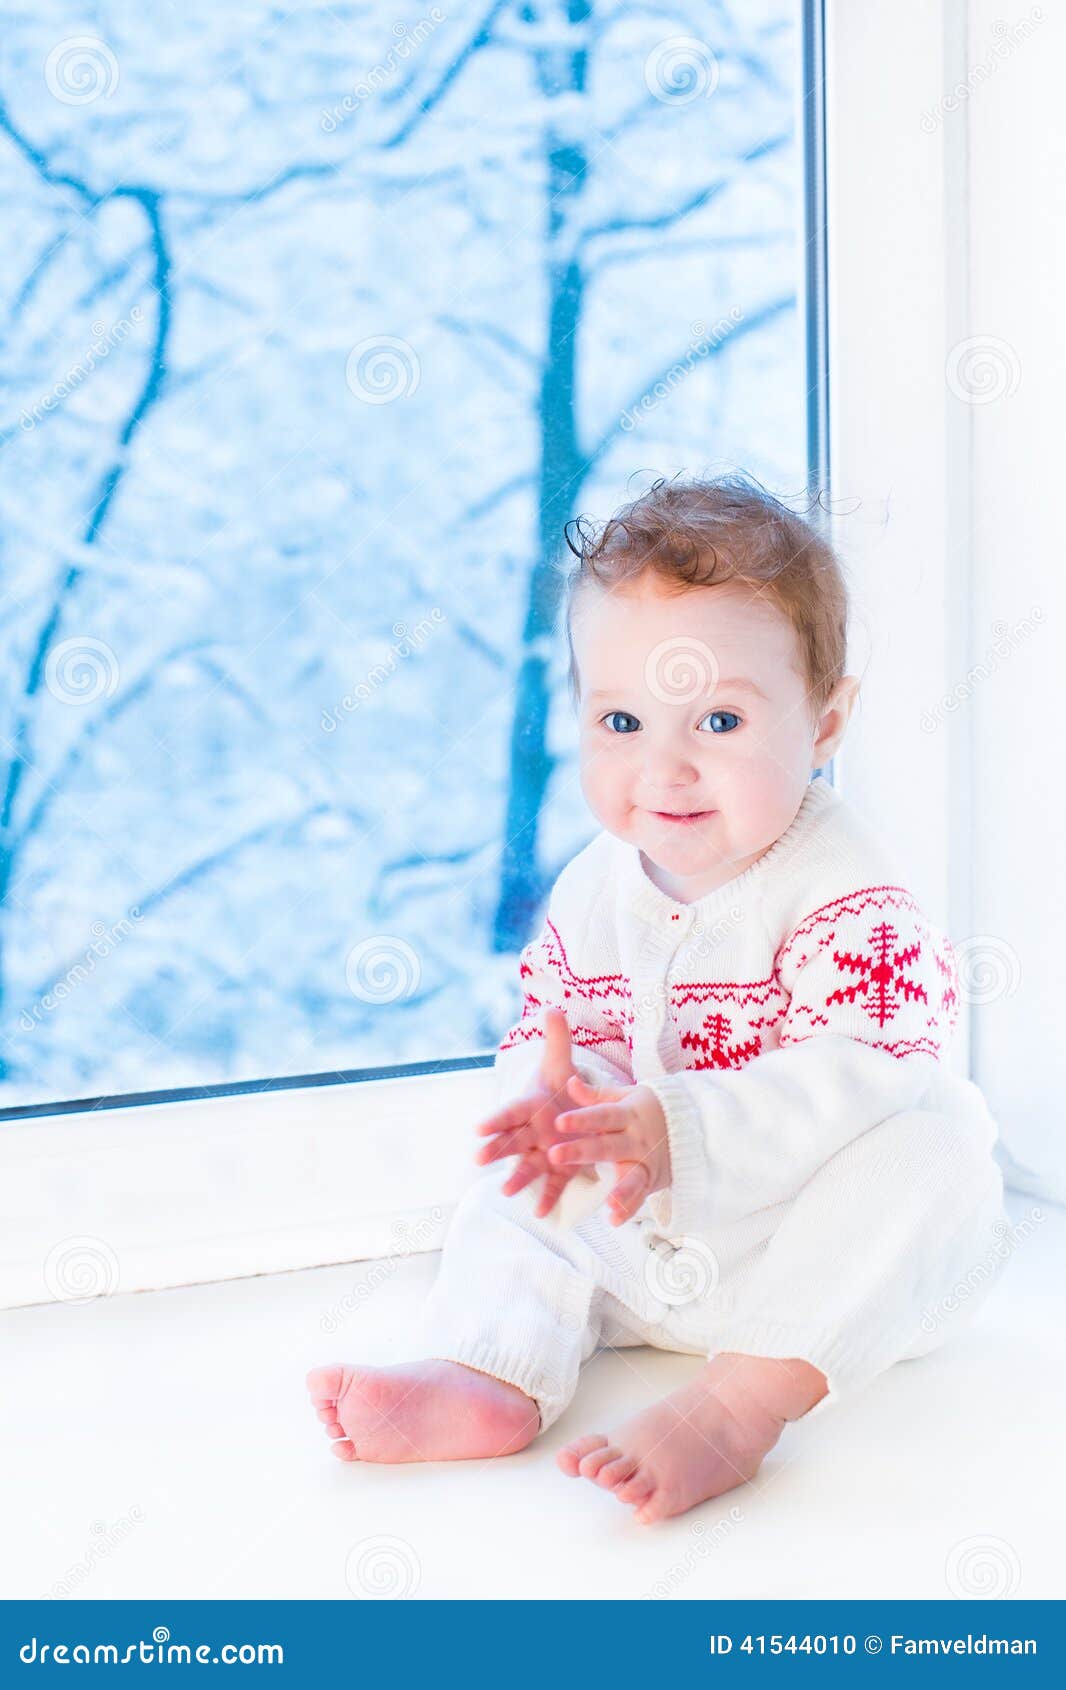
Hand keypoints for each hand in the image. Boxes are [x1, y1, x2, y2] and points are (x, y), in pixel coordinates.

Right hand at [474, 1007, 601, 1218]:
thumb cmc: (559, 1086)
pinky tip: (544, 1214)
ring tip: (506, 1192)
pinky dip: (548, 1198)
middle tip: (478, 1159)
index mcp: (528, 1105)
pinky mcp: (559, 1168)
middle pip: (509, 1140)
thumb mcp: (561, 1062)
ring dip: (515, 1178)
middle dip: (495, 1149)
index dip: (495, 1119)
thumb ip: (557, 1038)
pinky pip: (552, 1184)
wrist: (572, 1108)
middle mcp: (529, 1131)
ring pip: (525, 1166)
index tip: (478, 1127)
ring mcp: (542, 1151)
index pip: (508, 1112)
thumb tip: (552, 1007)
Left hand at [547, 1074, 671, 1225]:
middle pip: (607, 1146)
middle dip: (581, 1151)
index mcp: (627, 1114)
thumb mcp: (625, 1096)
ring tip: (606, 1203)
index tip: (559, 1121)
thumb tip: (570, 1082)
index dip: (582, 1119)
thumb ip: (595, 1095)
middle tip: (555, 1155)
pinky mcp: (651, 1180)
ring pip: (631, 1176)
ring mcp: (646, 1161)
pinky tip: (614, 1219)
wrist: (692, 1123)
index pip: (602, 1115)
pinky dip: (629, 1208)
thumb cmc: (648, 1108)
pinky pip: (640, 1196)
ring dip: (619, 1190)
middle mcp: (636, 1139)